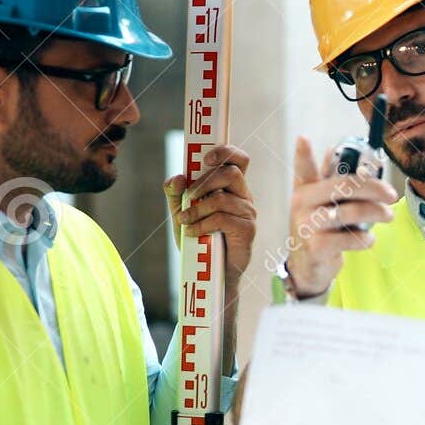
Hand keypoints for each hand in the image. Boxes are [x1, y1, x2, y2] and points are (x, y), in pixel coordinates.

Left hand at [164, 144, 256, 280]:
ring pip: (221, 198)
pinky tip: (193, 233)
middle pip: (231, 172)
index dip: (225, 152)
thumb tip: (178, 178)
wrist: (209, 272)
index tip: (205, 159)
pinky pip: (222, 219)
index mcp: (231, 187)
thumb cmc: (199, 240)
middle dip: (204, 181)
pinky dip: (202, 224)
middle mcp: (243, 196)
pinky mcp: (247, 230)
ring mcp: (248, 213)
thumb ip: (176, 194)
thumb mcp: (181, 213)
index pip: (238, 159)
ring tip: (185, 221)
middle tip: (189, 197)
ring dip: (197, 209)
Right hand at [285, 135, 397, 298]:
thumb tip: (332, 148)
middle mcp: (301, 205)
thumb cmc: (319, 230)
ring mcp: (307, 226)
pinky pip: (350, 237)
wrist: (308, 267)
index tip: (304, 138)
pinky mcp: (317, 246)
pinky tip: (368, 239)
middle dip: (374, 188)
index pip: (303, 169)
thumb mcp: (319, 204)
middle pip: (343, 186)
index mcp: (304, 190)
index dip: (302, 153)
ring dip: (376, 213)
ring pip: (351, 212)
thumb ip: (327, 179)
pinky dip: (365, 238)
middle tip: (392, 194)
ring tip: (388, 216)